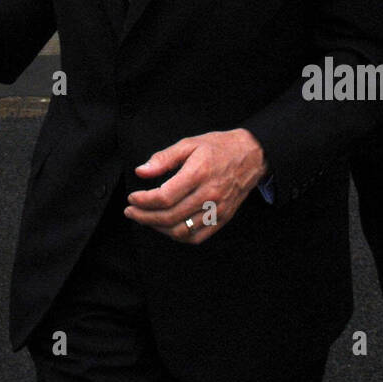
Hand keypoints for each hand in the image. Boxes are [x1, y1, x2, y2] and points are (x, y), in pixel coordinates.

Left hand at [125, 129, 266, 243]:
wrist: (251, 156)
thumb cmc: (219, 148)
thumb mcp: (189, 144)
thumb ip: (163, 158)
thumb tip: (141, 171)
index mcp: (198, 173)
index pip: (164, 196)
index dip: (144, 201)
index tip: (132, 198)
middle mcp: (209, 194)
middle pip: (170, 216)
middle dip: (144, 217)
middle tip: (131, 211)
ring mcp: (217, 209)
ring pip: (181, 230)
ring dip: (159, 228)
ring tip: (146, 219)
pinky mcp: (222, 218)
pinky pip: (197, 236)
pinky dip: (178, 236)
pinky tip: (167, 227)